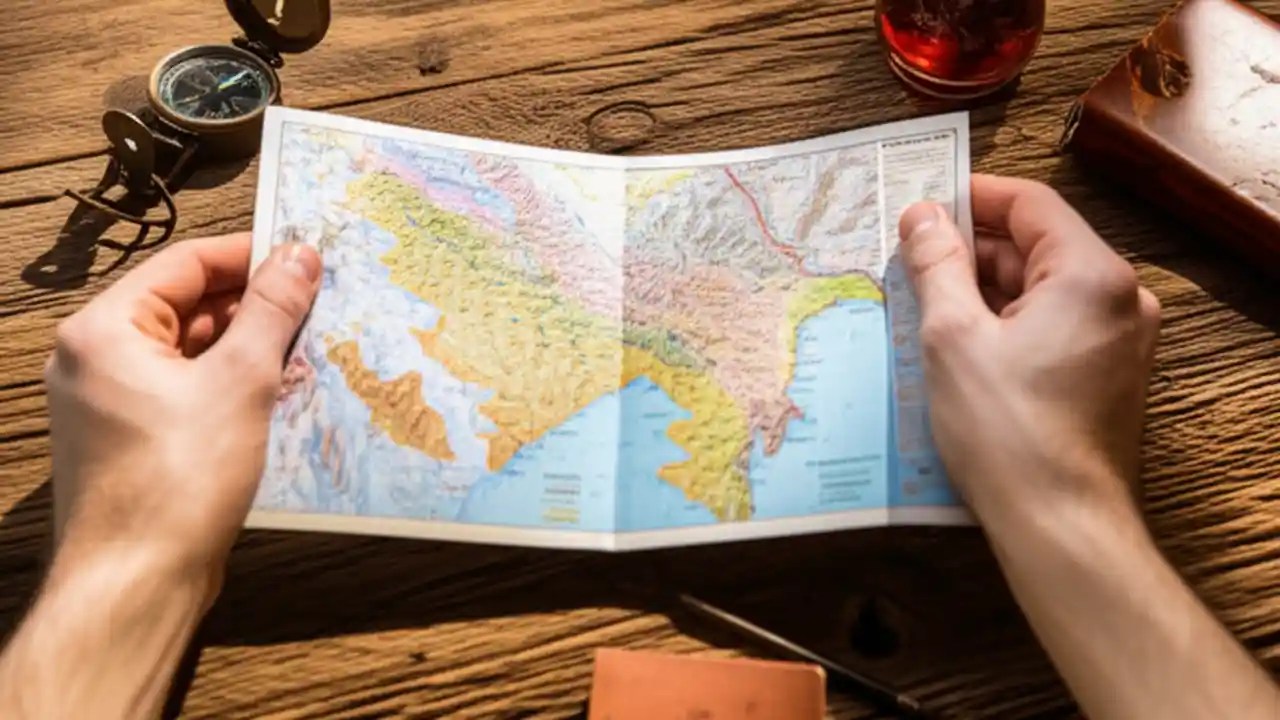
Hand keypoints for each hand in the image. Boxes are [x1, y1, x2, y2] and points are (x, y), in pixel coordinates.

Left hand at [44, 232, 319, 601]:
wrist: (137, 581)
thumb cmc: (175, 482)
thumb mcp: (241, 381)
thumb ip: (272, 311)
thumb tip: (298, 257)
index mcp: (105, 330)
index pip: (185, 264)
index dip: (250, 257)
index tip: (303, 258)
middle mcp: (96, 360)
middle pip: (186, 307)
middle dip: (255, 308)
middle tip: (315, 306)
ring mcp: (110, 403)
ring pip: (190, 353)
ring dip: (248, 350)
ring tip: (306, 352)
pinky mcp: (131, 441)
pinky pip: (187, 392)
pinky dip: (231, 388)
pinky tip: (278, 396)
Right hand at [896, 176, 1279, 719]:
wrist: (1060, 524)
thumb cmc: (1007, 430)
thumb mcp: (953, 336)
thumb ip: (937, 265)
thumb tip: (922, 216)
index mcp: (1091, 274)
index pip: (1030, 204)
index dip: (971, 197)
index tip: (921, 206)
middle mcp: (1121, 299)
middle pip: (1037, 248)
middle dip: (970, 252)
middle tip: (909, 264)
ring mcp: (1120, 342)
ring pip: (1042, 292)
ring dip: (984, 293)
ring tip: (923, 311)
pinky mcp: (1109, 378)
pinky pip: (1054, 330)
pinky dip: (1008, 327)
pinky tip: (958, 350)